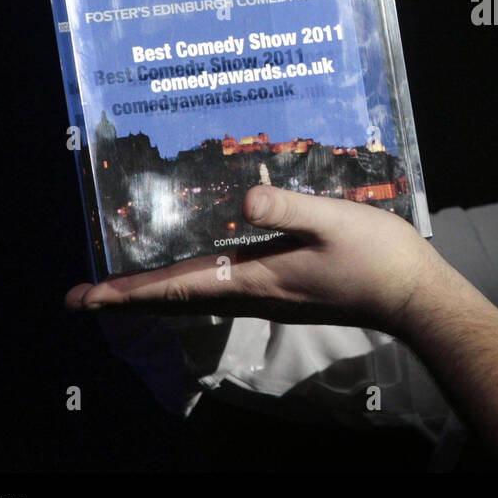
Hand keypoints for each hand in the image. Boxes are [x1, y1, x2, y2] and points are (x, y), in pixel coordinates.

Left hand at [64, 185, 441, 335]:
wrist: (412, 296)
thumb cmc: (376, 257)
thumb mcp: (332, 222)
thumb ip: (287, 208)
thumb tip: (241, 198)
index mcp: (255, 278)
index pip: (178, 287)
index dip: (129, 290)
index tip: (85, 296)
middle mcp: (254, 294)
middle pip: (179, 298)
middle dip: (132, 296)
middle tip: (87, 297)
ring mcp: (271, 297)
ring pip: (199, 296)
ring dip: (159, 291)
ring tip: (129, 285)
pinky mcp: (288, 292)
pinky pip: (224, 290)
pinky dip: (193, 285)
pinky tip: (199, 271)